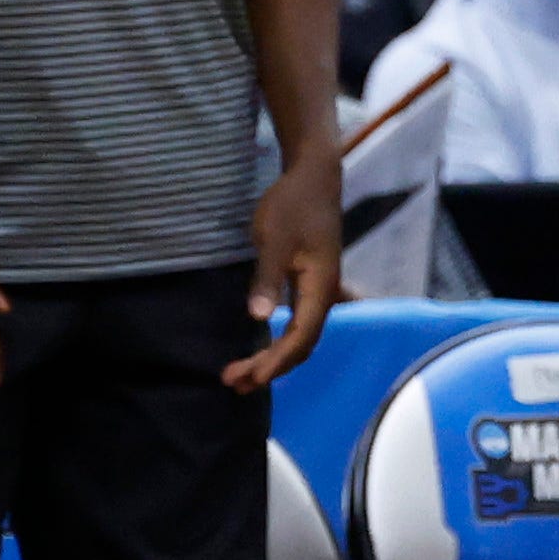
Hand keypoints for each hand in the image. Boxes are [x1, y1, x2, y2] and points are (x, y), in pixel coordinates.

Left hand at [229, 149, 340, 388]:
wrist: (313, 176)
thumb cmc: (292, 204)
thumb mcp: (273, 238)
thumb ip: (266, 278)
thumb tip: (259, 318)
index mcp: (320, 288)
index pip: (301, 338)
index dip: (276, 362)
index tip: (250, 378)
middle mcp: (324, 295)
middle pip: (301, 345)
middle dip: (270, 368)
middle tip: (234, 383)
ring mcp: (319, 290)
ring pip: (300, 335)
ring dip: (273, 357)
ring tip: (241, 375)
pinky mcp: (309, 282)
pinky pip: (298, 322)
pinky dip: (279, 340)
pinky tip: (262, 348)